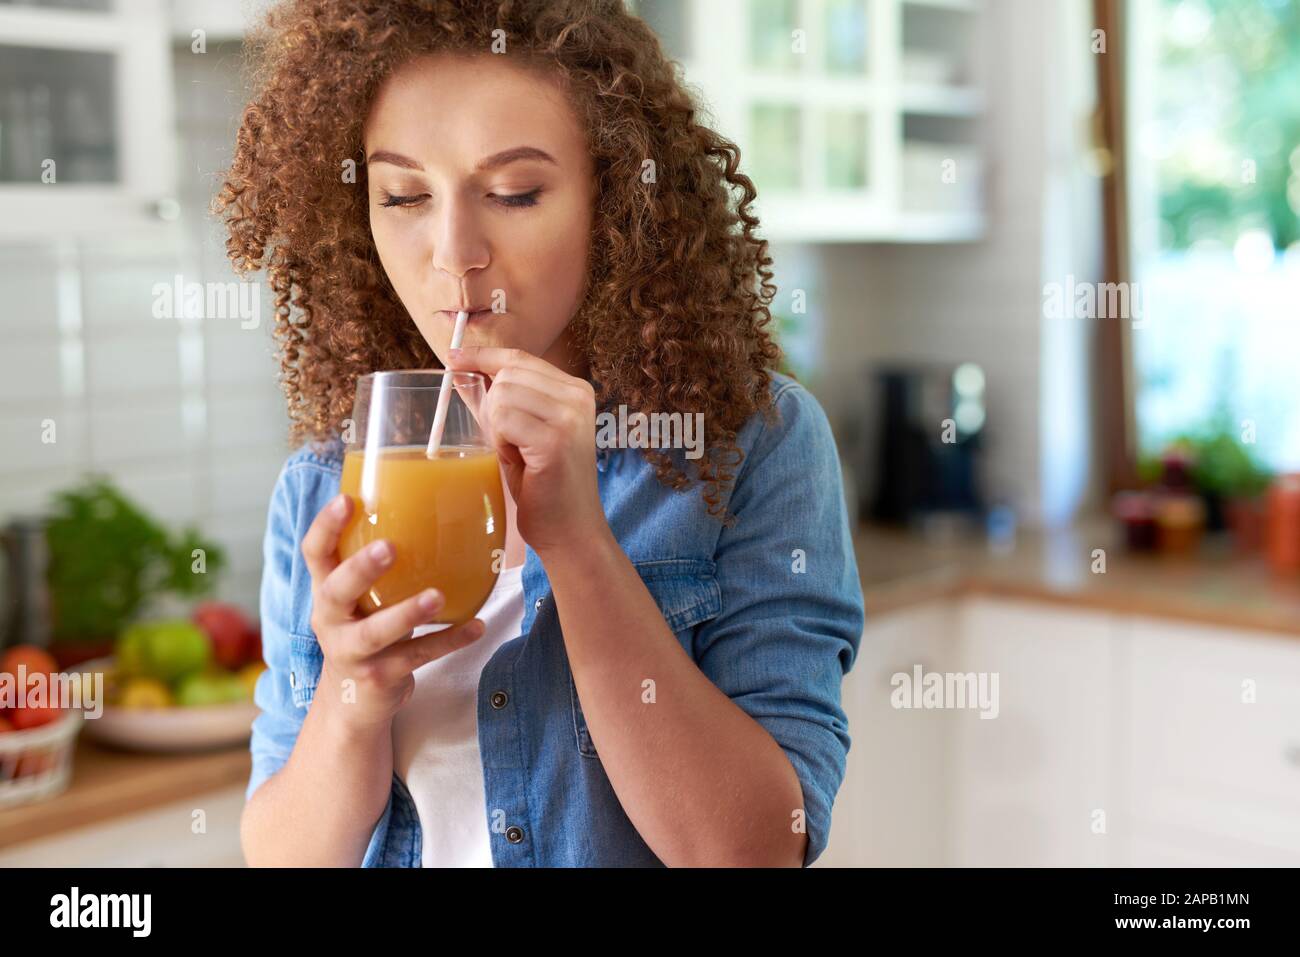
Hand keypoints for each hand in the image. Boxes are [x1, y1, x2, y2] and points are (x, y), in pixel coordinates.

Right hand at [300, 493, 484, 729]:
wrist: (353, 700)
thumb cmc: (366, 629)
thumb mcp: (362, 596)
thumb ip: (381, 565)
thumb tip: (434, 504)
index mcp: (326, 590)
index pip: (315, 553)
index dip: (326, 526)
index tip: (347, 499)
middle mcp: (331, 619)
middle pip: (337, 591)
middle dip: (361, 569)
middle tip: (389, 548)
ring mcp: (352, 652)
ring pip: (376, 632)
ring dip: (408, 613)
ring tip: (437, 595)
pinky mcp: (379, 677)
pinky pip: (417, 657)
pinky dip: (449, 641)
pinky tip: (475, 627)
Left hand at [447, 346, 608, 555]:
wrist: (571, 532)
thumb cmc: (543, 487)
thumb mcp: (518, 436)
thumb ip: (495, 403)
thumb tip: (460, 371)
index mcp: (574, 390)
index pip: (519, 357)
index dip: (482, 355)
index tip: (452, 357)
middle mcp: (578, 396)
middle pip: (507, 374)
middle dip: (492, 408)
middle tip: (508, 443)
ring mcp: (570, 417)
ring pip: (502, 395)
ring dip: (497, 427)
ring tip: (517, 454)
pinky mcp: (555, 440)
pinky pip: (503, 420)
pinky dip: (501, 441)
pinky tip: (520, 462)